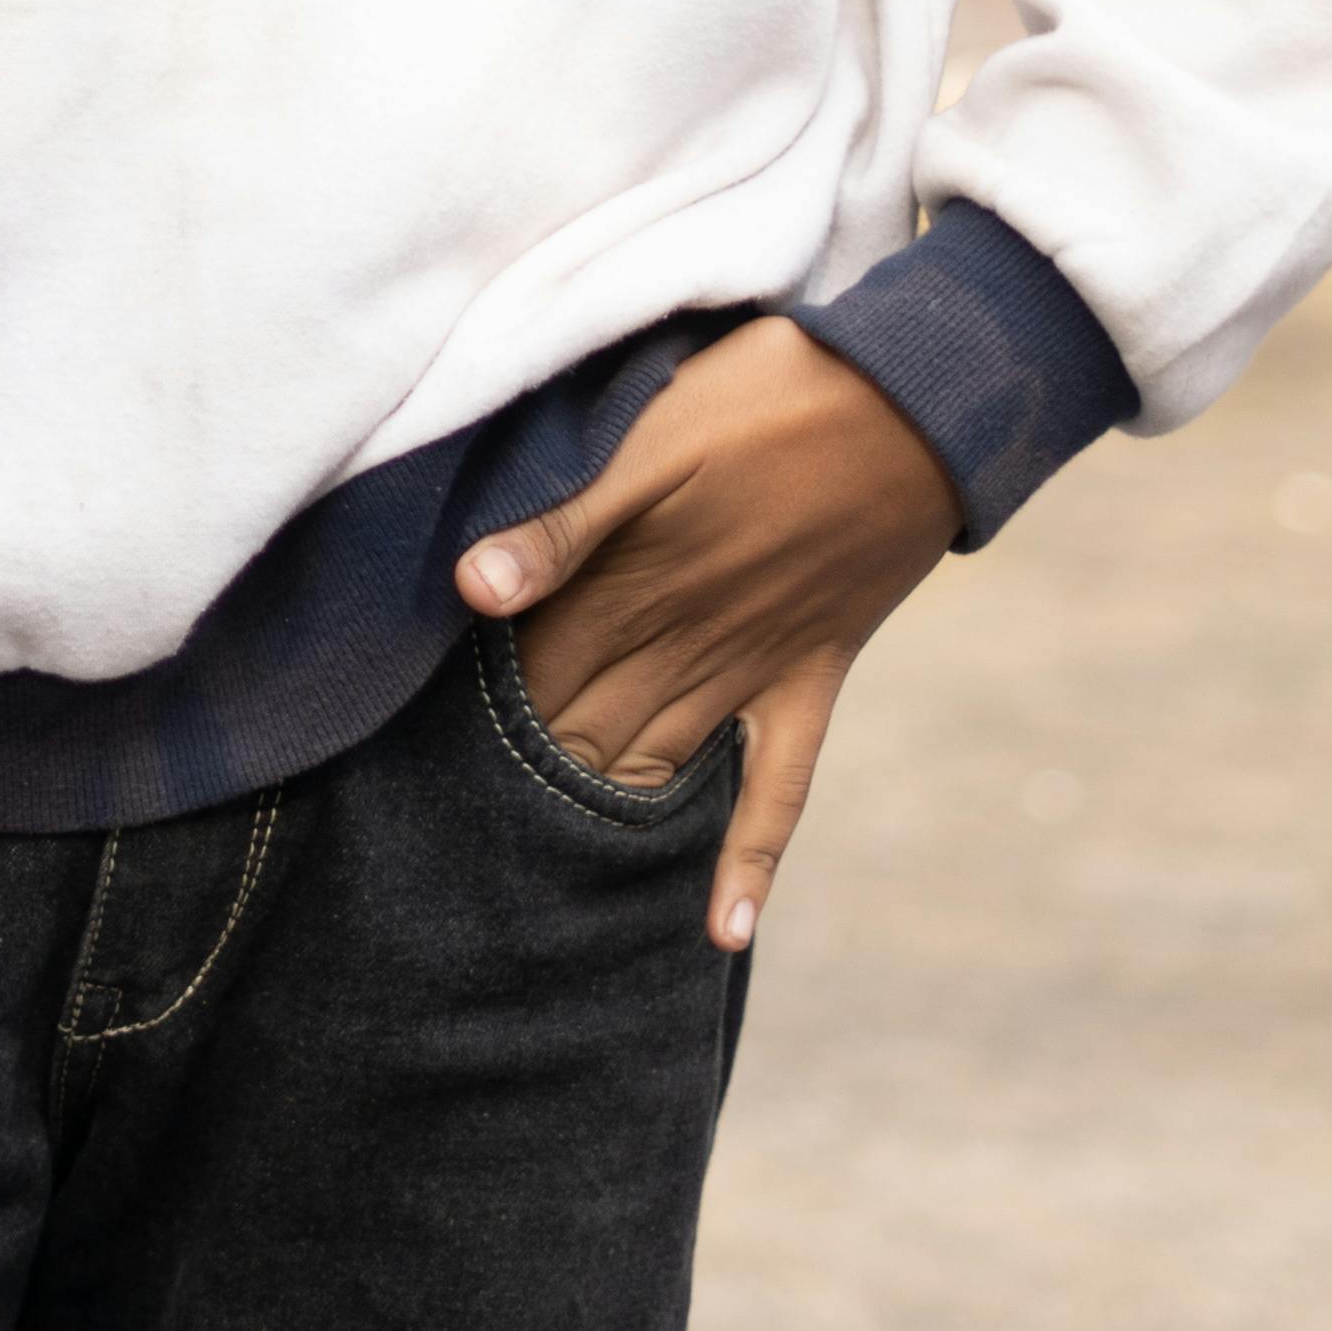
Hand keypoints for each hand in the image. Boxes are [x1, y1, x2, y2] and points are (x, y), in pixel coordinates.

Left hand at [460, 323, 959, 953]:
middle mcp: (688, 644)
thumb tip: (467, 589)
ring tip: (534, 877)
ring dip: (601, 813)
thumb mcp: (653, 431)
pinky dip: (749, 862)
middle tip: (457, 830)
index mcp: (634, 582)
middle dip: (522, 769)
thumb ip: (560, 518)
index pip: (530, 668)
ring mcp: (756, 670)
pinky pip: (779, 791)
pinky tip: (723, 935)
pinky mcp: (814, 676)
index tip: (417, 752)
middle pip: (585, 725)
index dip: (478, 706)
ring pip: (662, 767)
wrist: (914, 400)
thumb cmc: (770, 395)